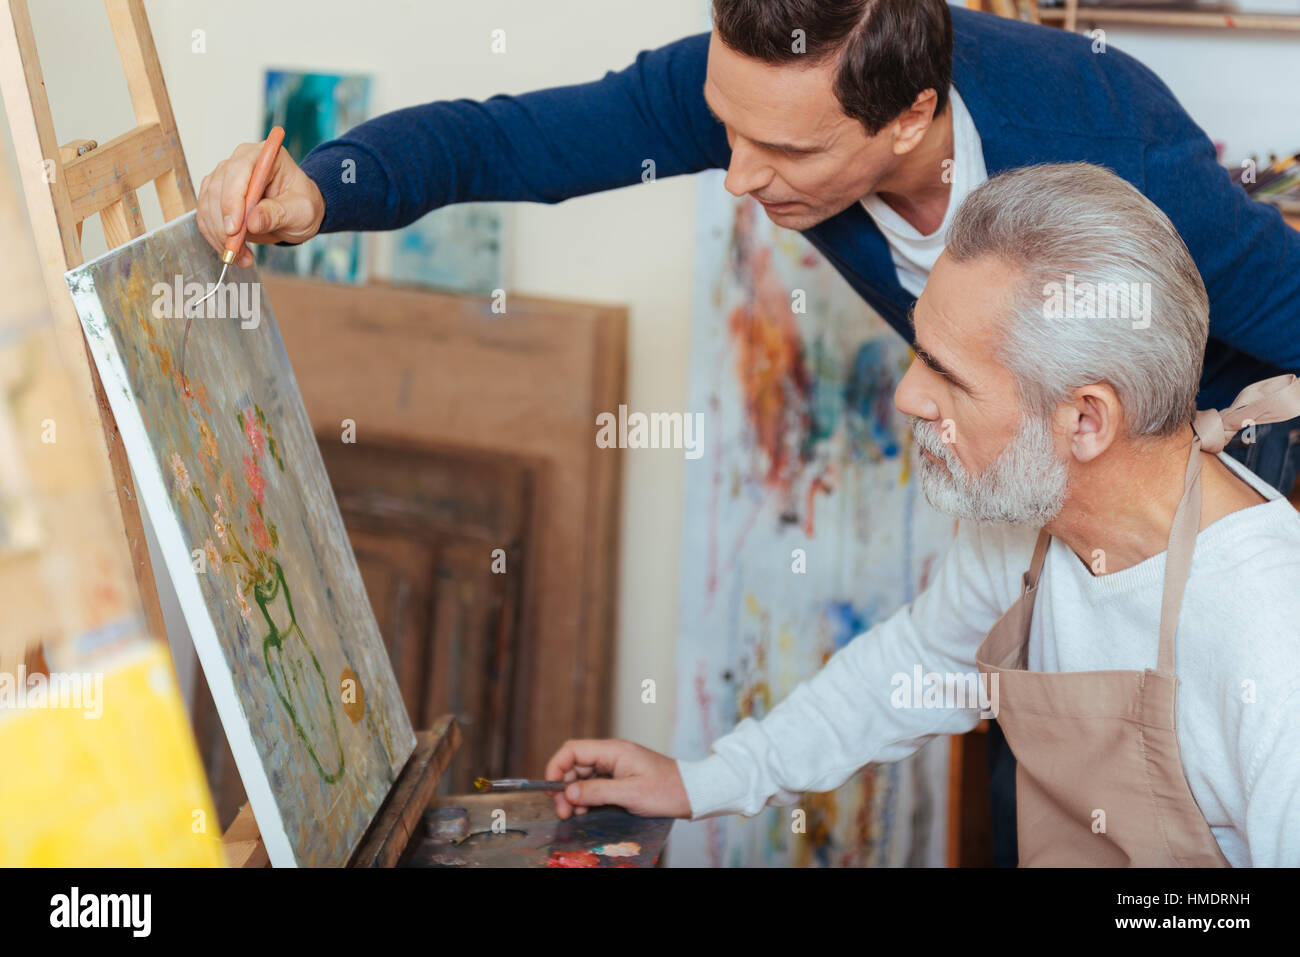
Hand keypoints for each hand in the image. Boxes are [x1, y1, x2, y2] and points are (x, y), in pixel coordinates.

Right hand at [196, 141, 324, 266]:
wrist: (297, 212)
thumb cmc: (303, 205)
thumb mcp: (302, 211)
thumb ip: (278, 214)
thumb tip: (252, 222)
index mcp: (264, 156)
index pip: (238, 171)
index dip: (232, 200)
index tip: (234, 229)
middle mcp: (239, 161)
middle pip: (217, 189)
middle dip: (223, 224)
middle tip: (237, 250)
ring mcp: (224, 178)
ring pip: (207, 205)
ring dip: (219, 235)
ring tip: (241, 256)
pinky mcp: (216, 195)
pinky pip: (206, 217)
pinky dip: (215, 237)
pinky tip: (234, 252)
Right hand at [545, 738, 691, 819]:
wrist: (691, 793)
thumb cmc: (665, 790)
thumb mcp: (629, 793)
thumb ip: (597, 792)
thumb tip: (568, 792)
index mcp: (613, 750)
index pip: (573, 750)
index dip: (557, 767)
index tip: (551, 789)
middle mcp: (611, 755)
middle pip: (575, 765)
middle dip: (564, 786)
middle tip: (563, 811)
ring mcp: (615, 766)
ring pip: (583, 776)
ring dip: (574, 794)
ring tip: (573, 814)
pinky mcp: (620, 778)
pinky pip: (595, 784)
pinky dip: (586, 797)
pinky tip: (586, 810)